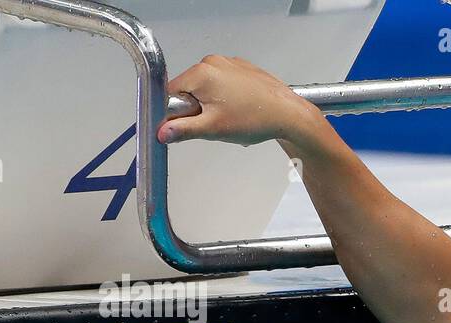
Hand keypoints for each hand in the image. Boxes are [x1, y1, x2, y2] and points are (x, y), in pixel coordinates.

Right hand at [157, 55, 320, 147]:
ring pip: (207, 87)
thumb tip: (162, 132)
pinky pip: (224, 83)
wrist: (288, 114)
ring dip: (213, 104)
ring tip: (233, 116)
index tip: (189, 123)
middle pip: (189, 88)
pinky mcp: (242, 68)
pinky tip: (242, 109)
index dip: (176, 111)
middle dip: (198, 108)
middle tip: (218, 122)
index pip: (171, 92)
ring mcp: (229, 63)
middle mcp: (212, 62)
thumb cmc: (256, 119)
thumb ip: (183, 129)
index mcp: (201, 73)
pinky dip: (227, 97)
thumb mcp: (213, 129)